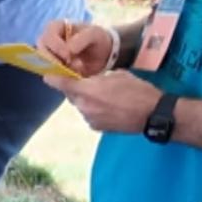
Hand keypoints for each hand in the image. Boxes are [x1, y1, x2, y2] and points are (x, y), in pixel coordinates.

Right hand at [37, 19, 116, 77]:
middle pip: (42, 50)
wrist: (104, 54)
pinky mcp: (54, 68)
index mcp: (57, 27)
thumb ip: (81, 39)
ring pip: (44, 63)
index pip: (48, 35)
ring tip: (75, 70)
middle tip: (69, 65)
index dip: (55, 45)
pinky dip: (61, 76)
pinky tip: (74, 75)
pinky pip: (51, 74)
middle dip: (54, 59)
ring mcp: (50, 55)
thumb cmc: (97, 39)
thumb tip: (68, 50)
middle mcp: (50, 41)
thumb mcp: (94, 34)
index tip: (68, 55)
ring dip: (58, 69)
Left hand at [47, 71, 161, 135]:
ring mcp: (89, 119)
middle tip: (87, 83)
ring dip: (86, 100)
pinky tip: (109, 107)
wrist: (153, 114)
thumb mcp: (117, 75)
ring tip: (105, 96)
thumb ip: (98, 77)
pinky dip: (94, 110)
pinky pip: (89, 115)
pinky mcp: (96, 127)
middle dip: (75, 88)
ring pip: (80, 105)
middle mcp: (84, 106)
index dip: (53, 77)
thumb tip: (91, 80)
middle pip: (71, 95)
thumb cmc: (138, 90)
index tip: (49, 74)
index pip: (61, 83)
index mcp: (87, 90)